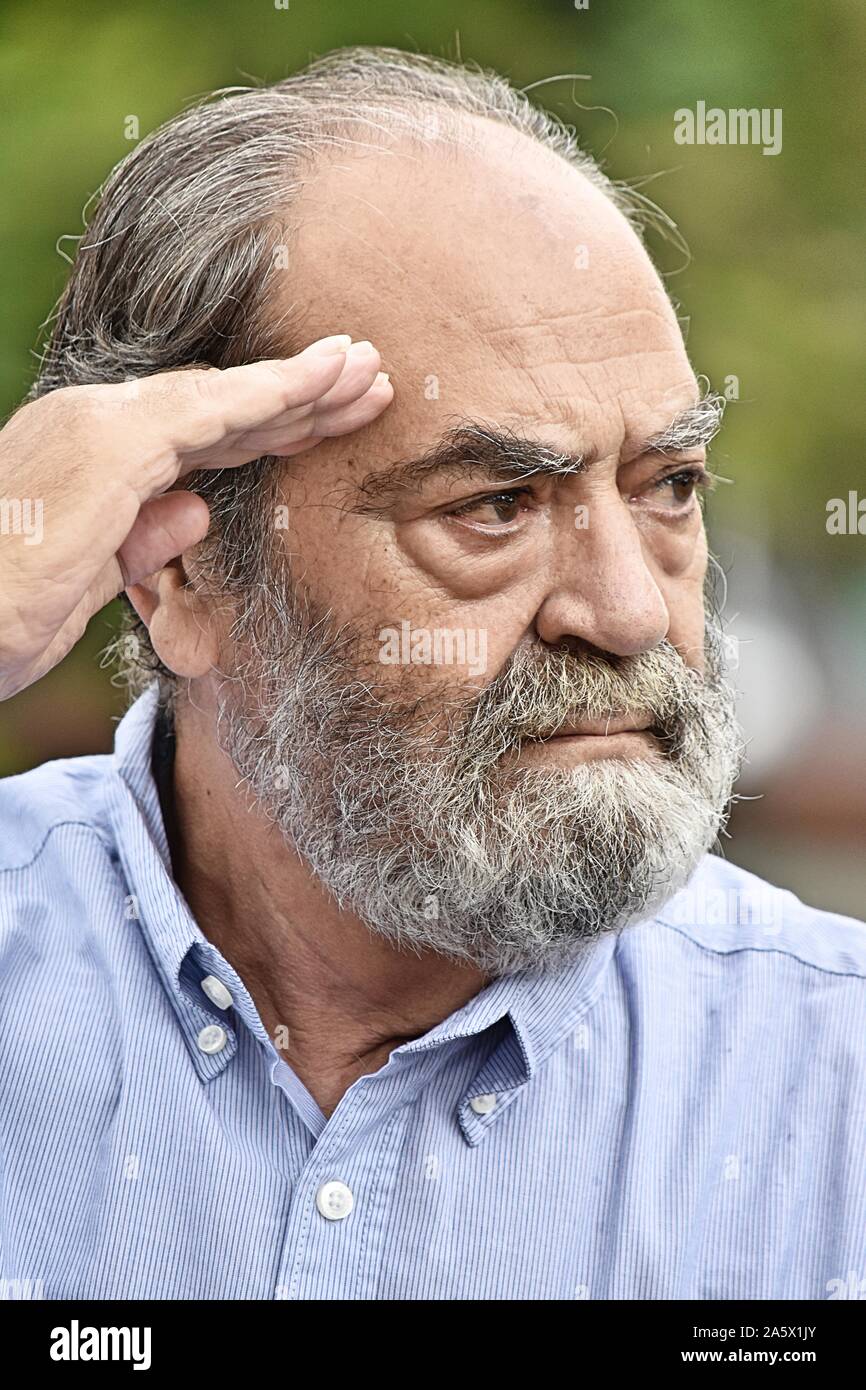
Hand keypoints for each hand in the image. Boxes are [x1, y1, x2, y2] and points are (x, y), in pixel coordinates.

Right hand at [0, 335, 392, 699]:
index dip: (268, 424)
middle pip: (218, 406)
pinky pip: (203, 414)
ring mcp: (96, 427)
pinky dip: (263, 398)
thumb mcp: (89, 580)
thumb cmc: (1, 616)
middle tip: (370, 379)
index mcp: (89, 455)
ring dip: (298, 386)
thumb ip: (142, 538)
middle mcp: (92, 425)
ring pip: (220, 397)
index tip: (329, 419)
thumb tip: (198, 506)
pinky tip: (316, 389)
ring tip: (364, 371)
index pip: (197, 432)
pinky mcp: (105, 446)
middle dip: (299, 397)